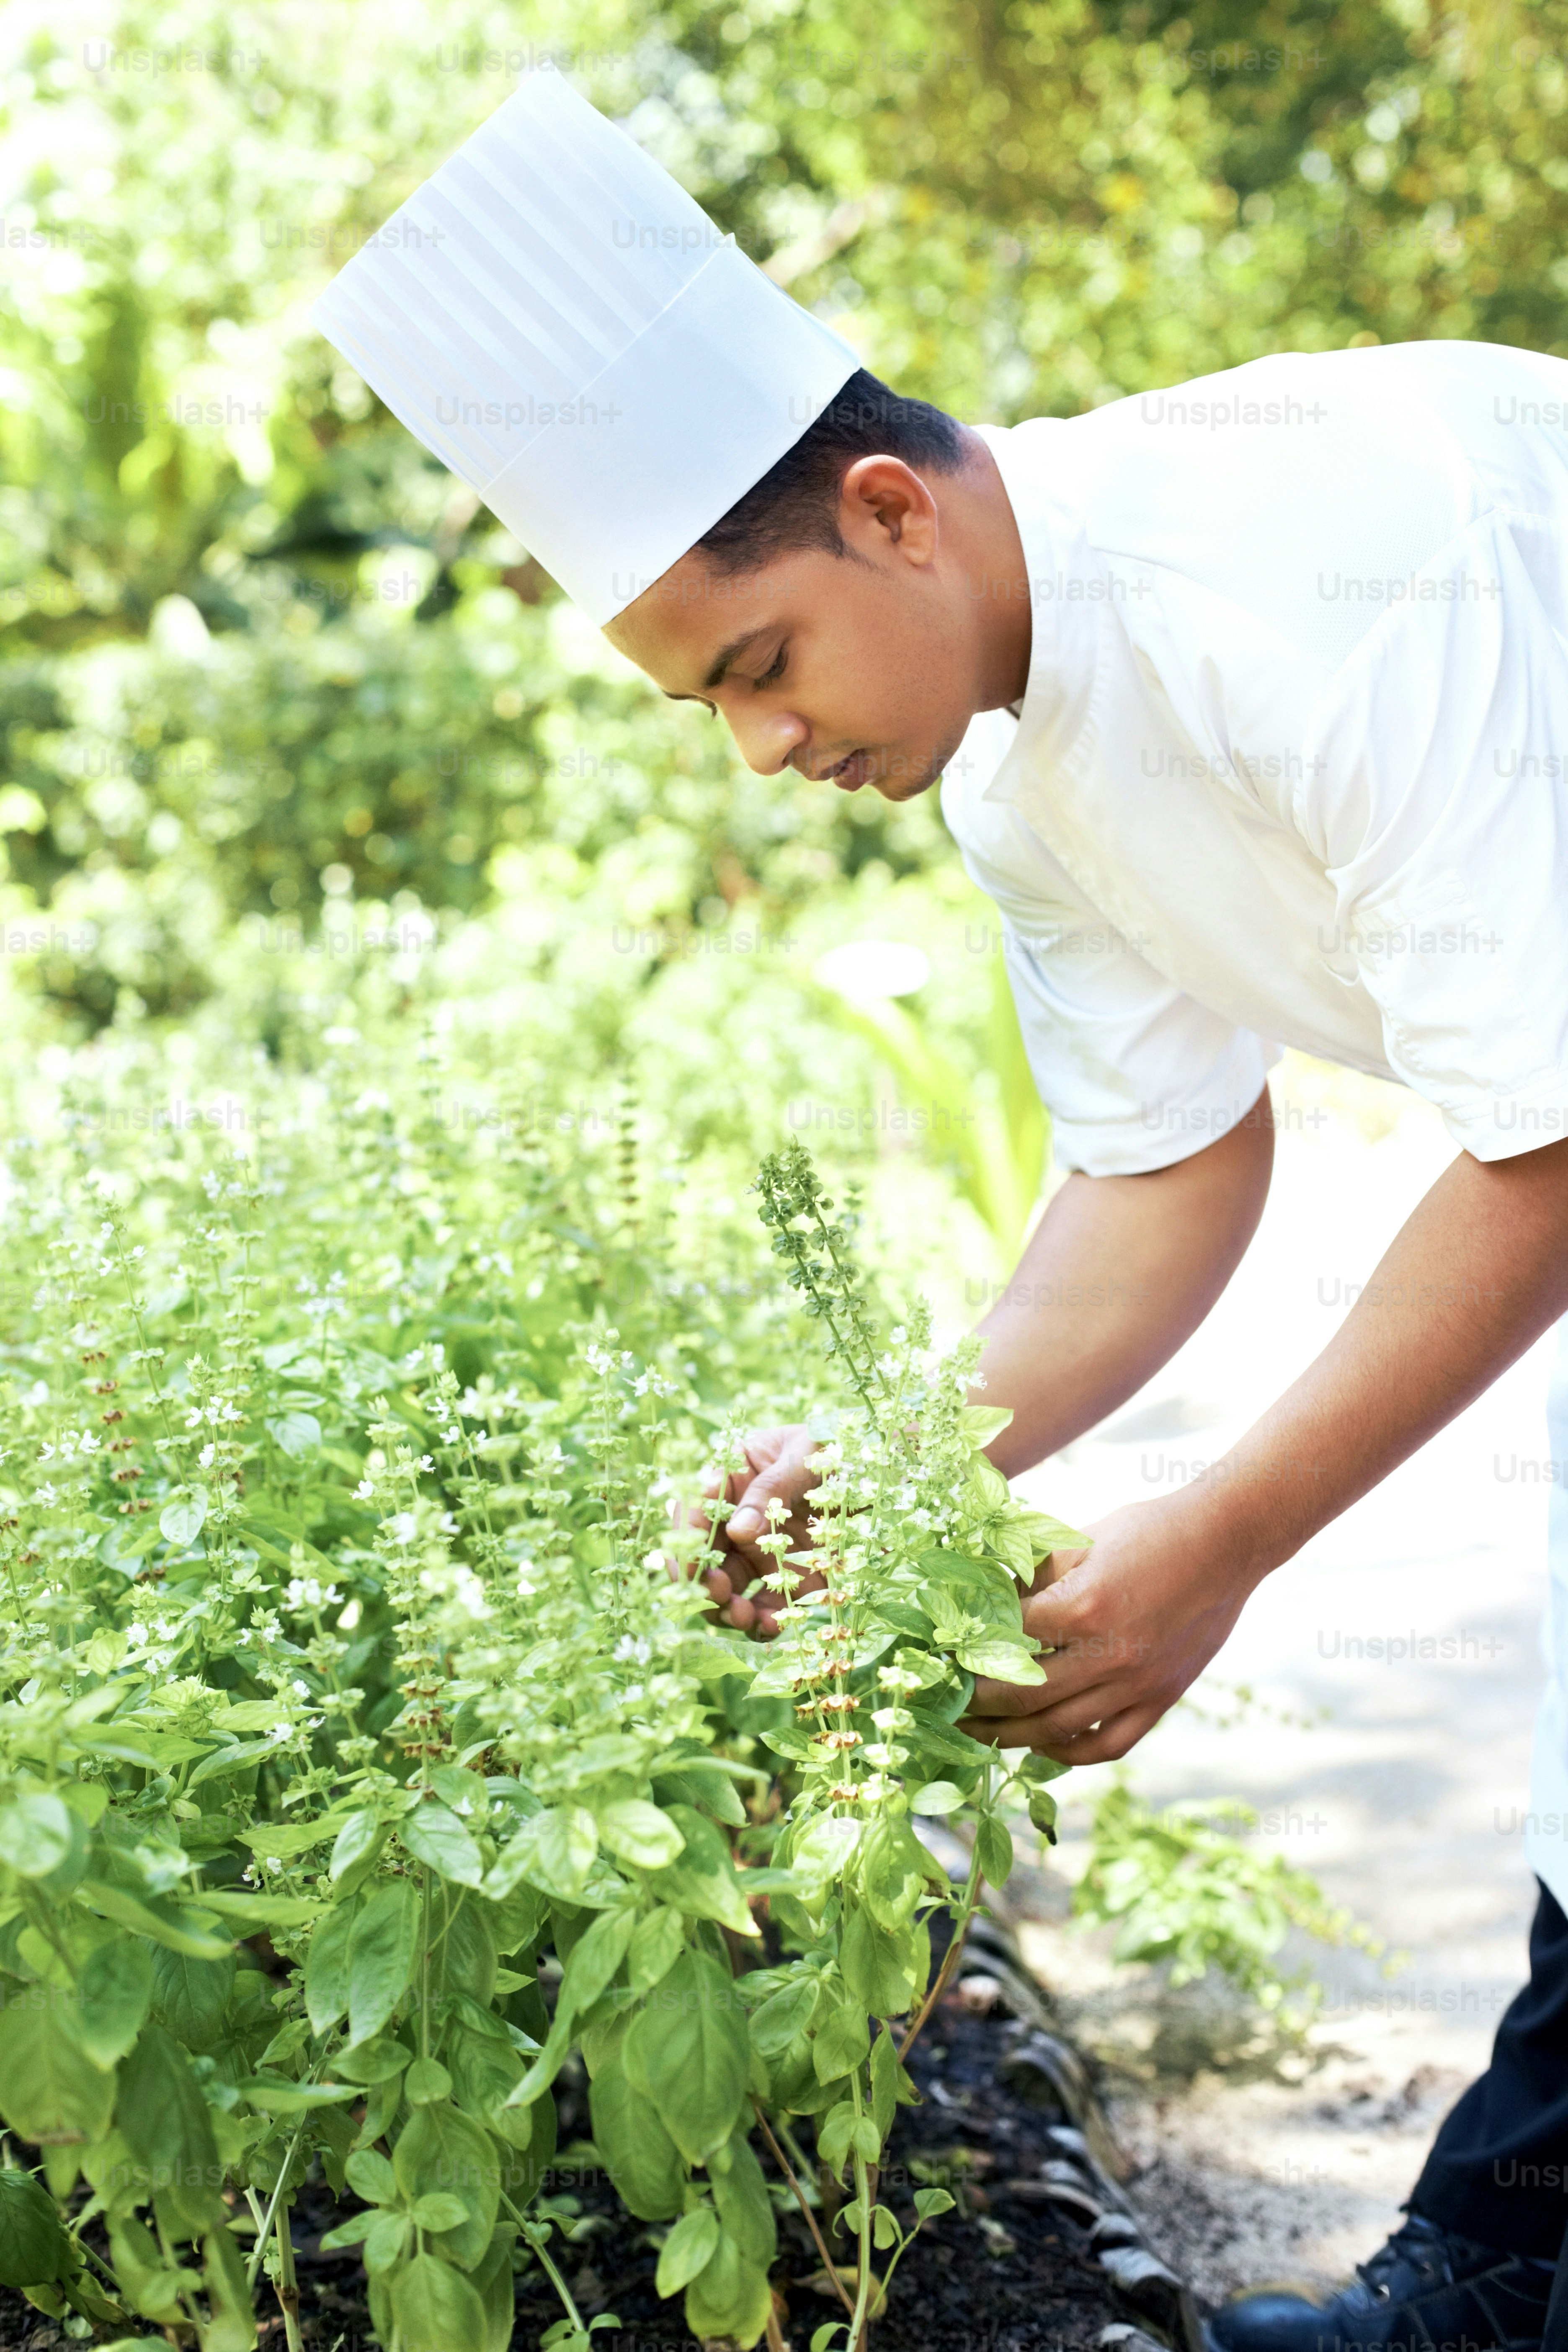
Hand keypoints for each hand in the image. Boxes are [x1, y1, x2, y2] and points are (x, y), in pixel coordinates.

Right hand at [688, 1424, 825, 1636]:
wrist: (876, 1462)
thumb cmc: (832, 1443)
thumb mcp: (802, 1453)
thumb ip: (770, 1488)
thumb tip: (737, 1529)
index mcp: (733, 1480)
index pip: (695, 1511)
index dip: (687, 1540)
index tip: (692, 1565)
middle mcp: (739, 1520)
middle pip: (706, 1558)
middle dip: (704, 1582)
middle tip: (719, 1595)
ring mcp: (762, 1550)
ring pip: (730, 1588)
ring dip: (728, 1608)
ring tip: (744, 1617)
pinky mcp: (790, 1576)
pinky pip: (768, 1604)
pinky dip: (765, 1621)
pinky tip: (775, 1627)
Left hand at [960, 1496, 1260, 1763]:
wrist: (1225, 1542)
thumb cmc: (1149, 1531)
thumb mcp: (1081, 1539)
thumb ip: (1034, 1575)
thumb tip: (987, 1600)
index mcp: (1083, 1606)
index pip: (1007, 1641)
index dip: (969, 1650)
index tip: (943, 1656)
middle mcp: (1110, 1654)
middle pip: (1023, 1695)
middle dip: (976, 1704)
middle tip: (947, 1706)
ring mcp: (1139, 1684)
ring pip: (1059, 1729)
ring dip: (1010, 1736)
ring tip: (978, 1733)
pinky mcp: (1161, 1700)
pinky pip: (1108, 1745)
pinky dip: (1069, 1754)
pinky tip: (1043, 1745)